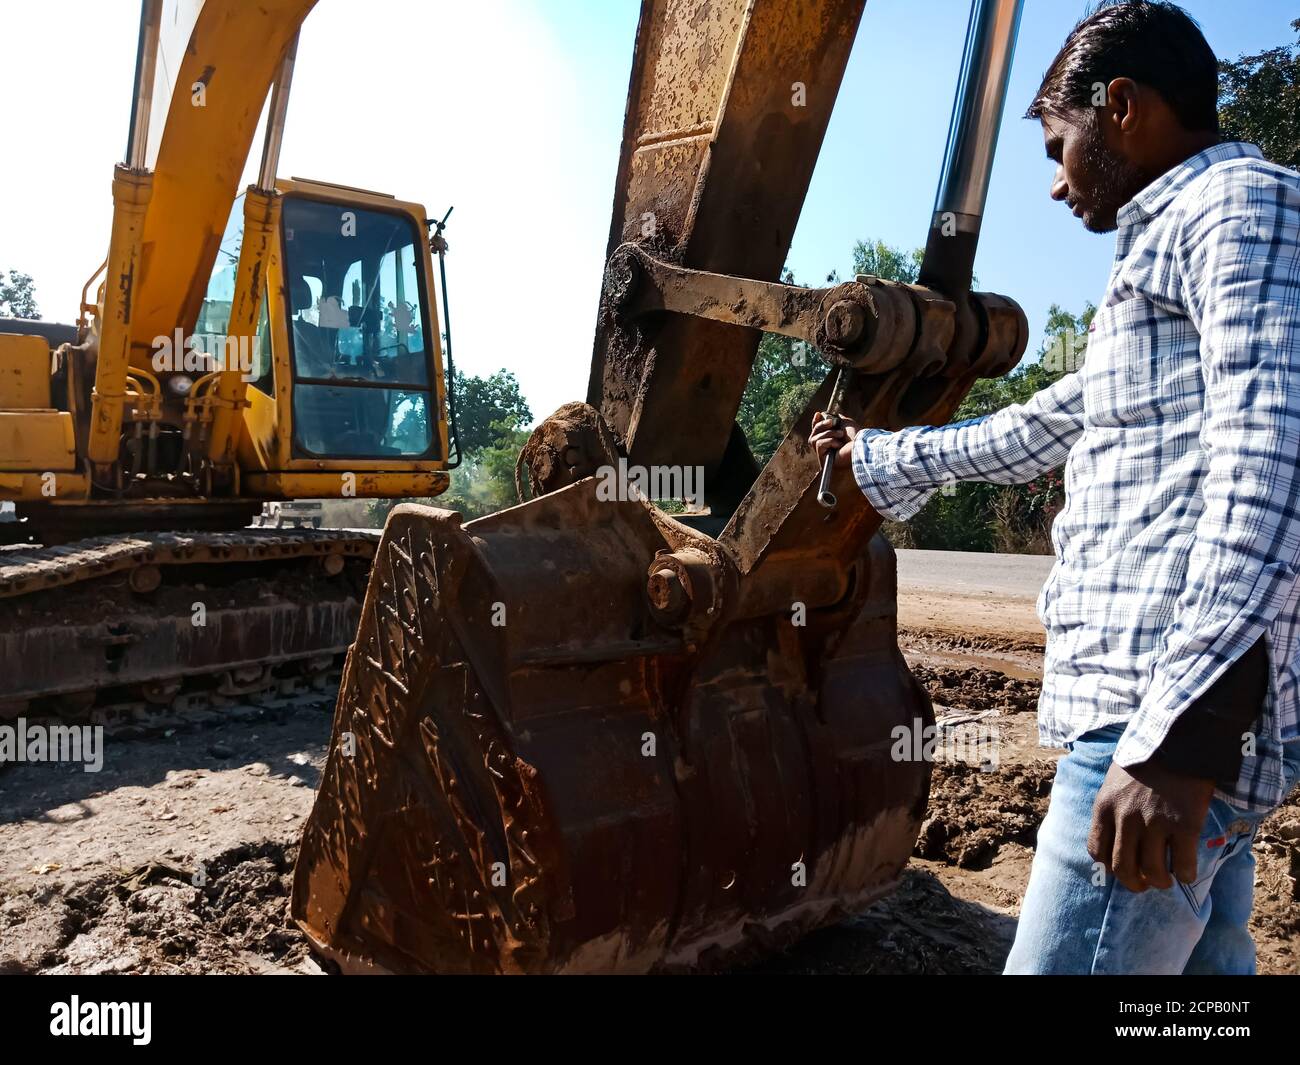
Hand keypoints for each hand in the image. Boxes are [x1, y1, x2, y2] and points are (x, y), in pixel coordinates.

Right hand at [810, 411, 860, 469]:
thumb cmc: (856, 435)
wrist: (861, 445)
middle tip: (832, 422)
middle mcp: (826, 448)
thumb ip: (834, 419)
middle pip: (814, 433)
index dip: (816, 422)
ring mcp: (824, 455)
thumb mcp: (844, 423)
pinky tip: (839, 445)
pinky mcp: (823, 460)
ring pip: (815, 438)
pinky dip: (829, 441)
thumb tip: (826, 414)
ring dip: (829, 433)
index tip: (818, 414)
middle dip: (822, 425)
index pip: (818, 431)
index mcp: (831, 440)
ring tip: (841, 435)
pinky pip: (819, 444)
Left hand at [1087, 759, 1215, 891]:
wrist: (1178, 743)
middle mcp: (1126, 819)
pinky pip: (1182, 865)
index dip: (1108, 867)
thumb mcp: (1114, 782)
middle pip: (1122, 868)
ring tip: (1167, 879)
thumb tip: (1115, 836)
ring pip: (1153, 872)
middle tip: (1145, 884)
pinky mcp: (1184, 826)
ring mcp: (1155, 823)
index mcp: (1105, 808)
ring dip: (1161, 882)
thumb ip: (1112, 809)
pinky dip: (1185, 875)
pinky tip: (1187, 872)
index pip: (1096, 851)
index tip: (1120, 870)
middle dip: (1134, 884)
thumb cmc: (1146, 762)